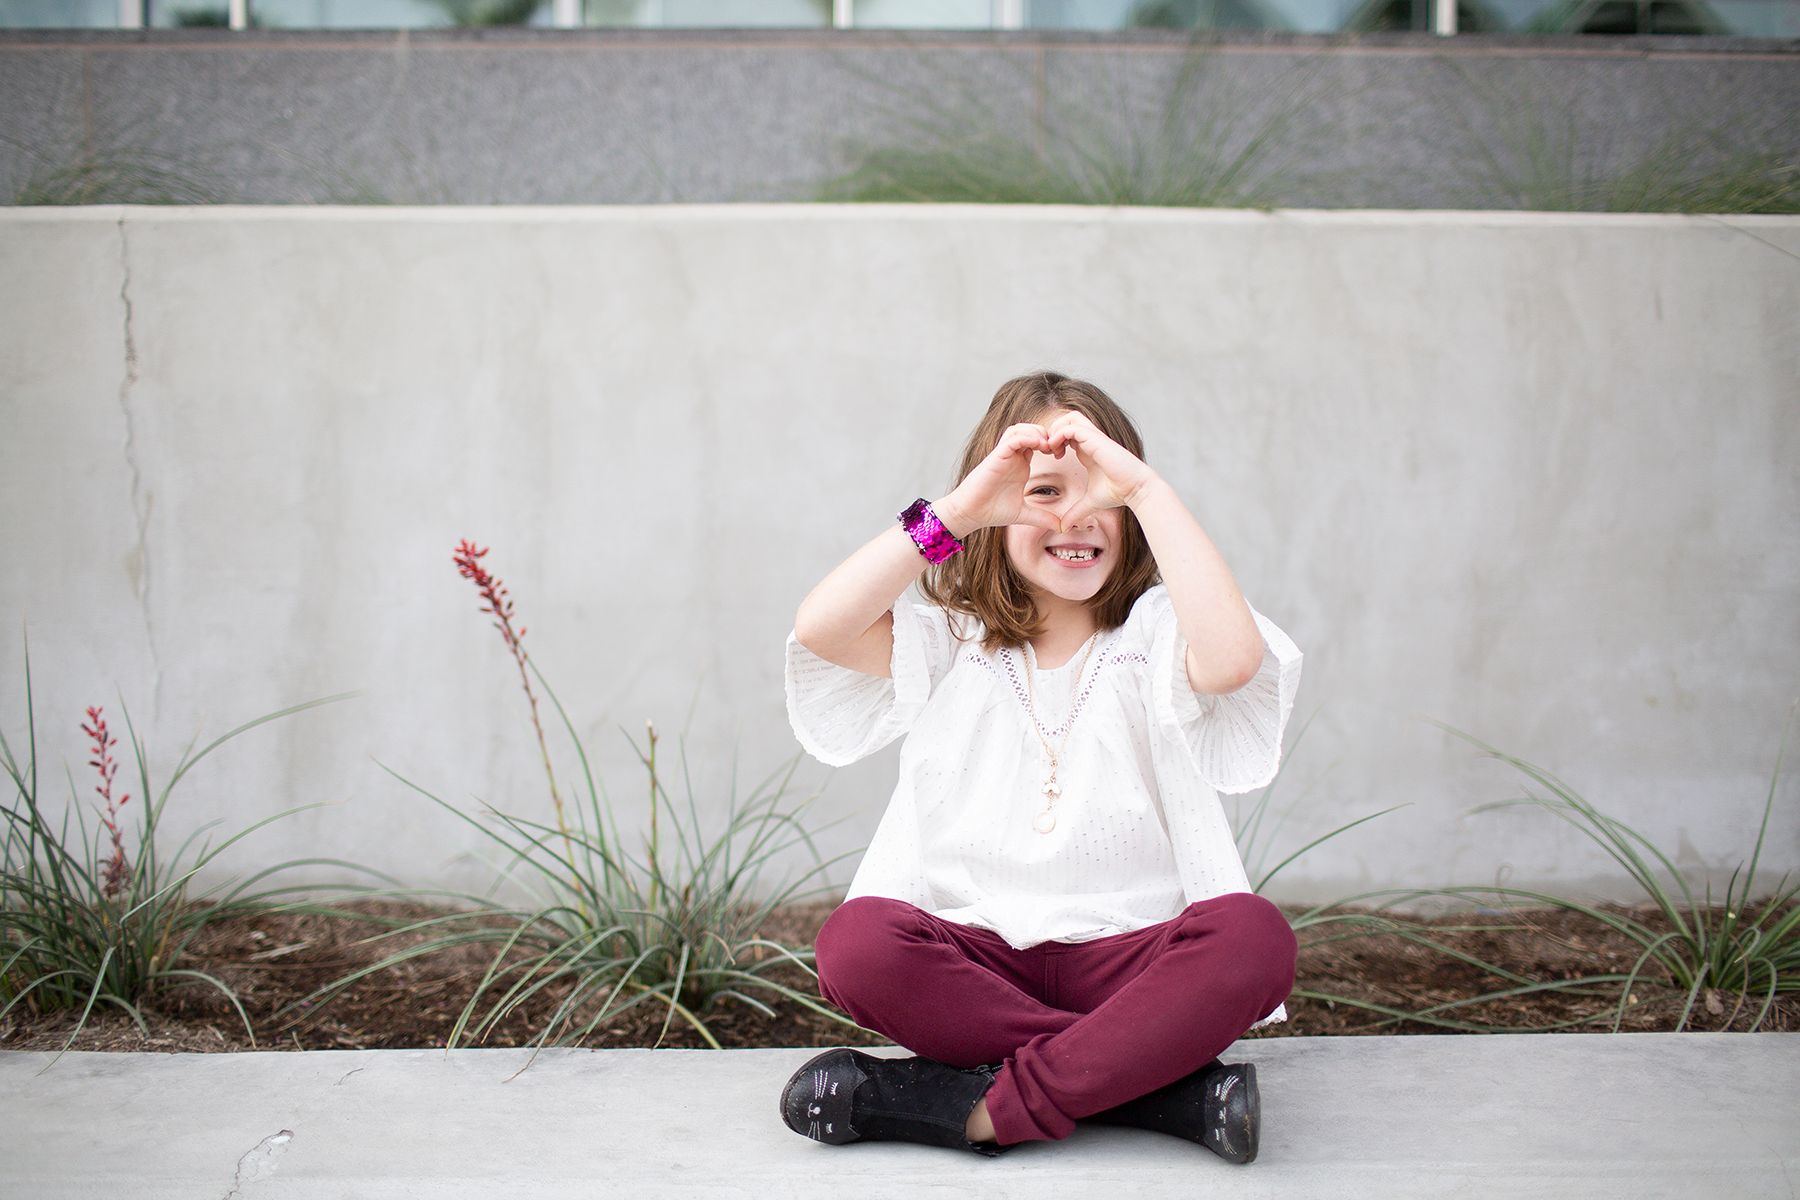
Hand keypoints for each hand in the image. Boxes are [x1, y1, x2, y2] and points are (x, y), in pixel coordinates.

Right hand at [939, 423, 1063, 534]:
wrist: (970, 514)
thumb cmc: (992, 511)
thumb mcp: (1025, 514)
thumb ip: (1043, 517)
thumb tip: (1061, 527)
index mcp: (1021, 464)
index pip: (1038, 442)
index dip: (1053, 444)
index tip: (1062, 455)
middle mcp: (1013, 456)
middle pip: (1031, 430)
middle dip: (1048, 434)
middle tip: (1058, 448)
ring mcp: (1004, 455)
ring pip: (1020, 429)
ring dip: (1036, 432)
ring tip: (1048, 445)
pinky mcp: (996, 456)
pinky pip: (1012, 438)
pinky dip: (1026, 437)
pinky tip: (1038, 445)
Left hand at [1041, 410, 1157, 529]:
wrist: (1135, 488)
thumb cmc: (1117, 492)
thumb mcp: (1090, 502)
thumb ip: (1075, 512)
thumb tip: (1063, 527)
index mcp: (1088, 449)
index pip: (1067, 433)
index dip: (1055, 441)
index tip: (1050, 457)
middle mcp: (1091, 440)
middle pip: (1067, 419)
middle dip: (1053, 431)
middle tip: (1047, 450)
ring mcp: (1094, 437)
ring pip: (1069, 418)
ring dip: (1056, 430)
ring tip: (1051, 449)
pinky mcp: (1096, 439)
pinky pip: (1072, 427)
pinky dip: (1060, 435)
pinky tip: (1057, 452)